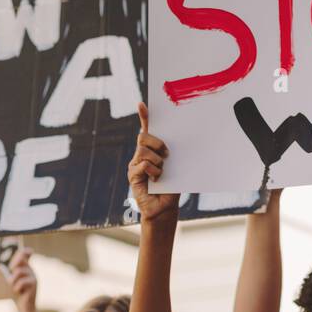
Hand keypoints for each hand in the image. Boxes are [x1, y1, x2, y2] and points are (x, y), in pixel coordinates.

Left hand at [11, 248, 37, 311]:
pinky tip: (18, 291)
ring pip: (19, 271)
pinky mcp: (33, 285)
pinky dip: (16, 287)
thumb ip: (10, 273)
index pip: (26, 255)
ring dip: (13, 279)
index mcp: (26, 269)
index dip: (24, 251)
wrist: (24, 306)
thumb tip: (0, 266)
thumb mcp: (12, 281)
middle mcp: (31, 271)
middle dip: (14, 263)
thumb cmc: (17, 294)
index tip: (23, 251)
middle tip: (10, 269)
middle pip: (22, 260)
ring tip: (12, 286)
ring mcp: (33, 277)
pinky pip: (22, 281)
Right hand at [128, 103, 178, 222]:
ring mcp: (135, 165)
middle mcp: (141, 155)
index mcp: (152, 150)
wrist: (164, 207)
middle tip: (167, 154)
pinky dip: (153, 170)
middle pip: (143, 137)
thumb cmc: (171, 186)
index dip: (144, 117)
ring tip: (162, 172)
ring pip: (143, 151)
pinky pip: (142, 164)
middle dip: (157, 142)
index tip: (142, 104)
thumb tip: (178, 142)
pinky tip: (156, 179)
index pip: (146, 129)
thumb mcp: (175, 166)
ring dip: (157, 160)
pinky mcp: (133, 175)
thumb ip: (171, 154)